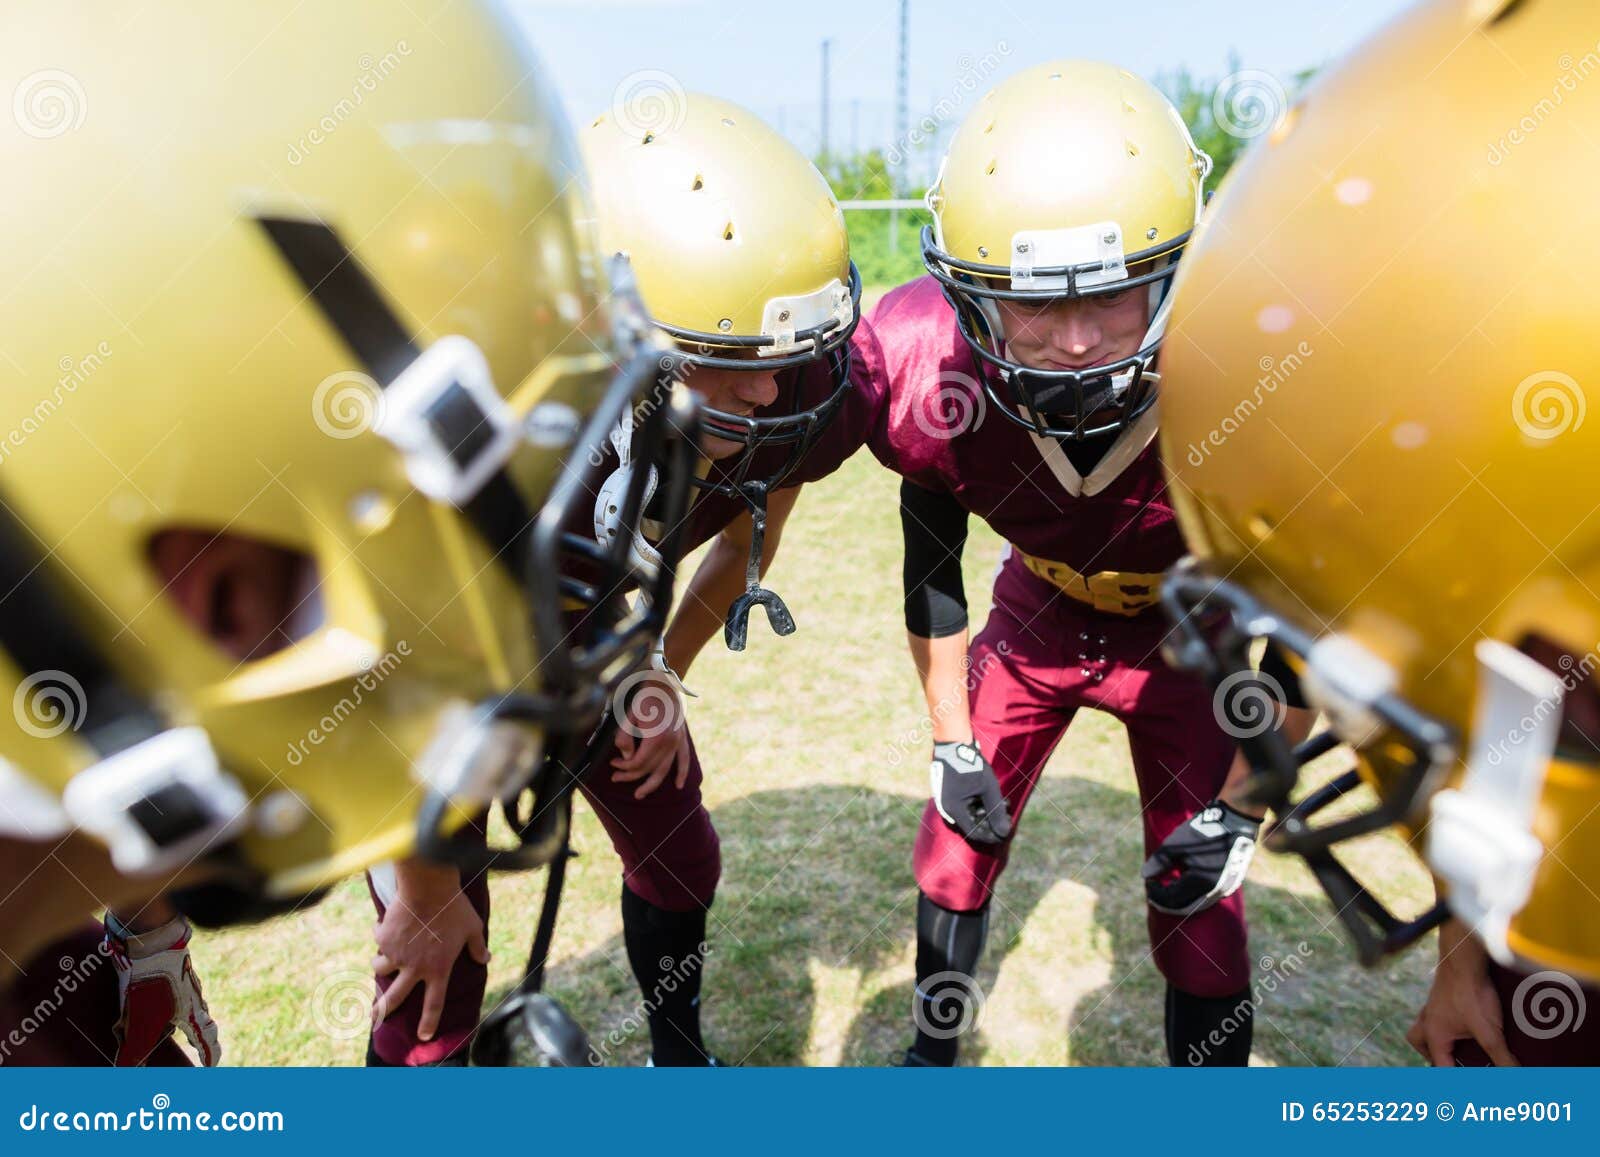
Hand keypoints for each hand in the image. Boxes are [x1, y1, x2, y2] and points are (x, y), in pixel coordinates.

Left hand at [104, 912, 220, 1065]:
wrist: (150, 939)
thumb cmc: (151, 983)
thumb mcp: (141, 1022)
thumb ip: (135, 1051)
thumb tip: (126, 1075)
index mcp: (192, 1015)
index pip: (206, 1040)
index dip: (209, 1055)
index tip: (211, 1066)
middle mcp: (193, 998)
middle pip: (197, 1023)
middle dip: (194, 1038)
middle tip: (193, 1048)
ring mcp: (183, 981)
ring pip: (180, 1006)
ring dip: (169, 1019)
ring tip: (152, 1027)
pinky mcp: (169, 968)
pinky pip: (164, 992)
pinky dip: (153, 1003)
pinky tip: (138, 1001)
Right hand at [372, 859, 488, 1042]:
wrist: (428, 888)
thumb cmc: (454, 907)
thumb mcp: (472, 927)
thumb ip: (477, 946)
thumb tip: (486, 958)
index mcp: (438, 969)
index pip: (434, 1003)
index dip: (428, 1021)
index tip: (423, 1035)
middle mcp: (414, 968)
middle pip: (394, 998)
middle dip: (383, 1011)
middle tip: (374, 1019)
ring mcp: (396, 955)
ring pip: (379, 970)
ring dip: (379, 966)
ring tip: (378, 962)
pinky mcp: (384, 939)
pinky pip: (377, 940)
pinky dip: (379, 934)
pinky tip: (382, 926)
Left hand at [610, 672, 690, 800]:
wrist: (664, 683)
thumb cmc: (644, 698)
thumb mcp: (629, 716)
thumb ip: (624, 738)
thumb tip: (625, 757)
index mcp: (656, 738)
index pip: (638, 762)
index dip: (624, 766)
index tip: (613, 764)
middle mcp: (669, 743)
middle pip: (649, 769)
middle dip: (631, 776)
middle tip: (616, 778)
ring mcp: (678, 742)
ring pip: (664, 770)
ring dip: (651, 783)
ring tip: (640, 794)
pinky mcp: (682, 739)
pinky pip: (683, 760)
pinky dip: (682, 773)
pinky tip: (678, 785)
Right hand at [930, 739, 1011, 845]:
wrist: (953, 743)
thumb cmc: (971, 765)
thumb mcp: (988, 789)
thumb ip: (996, 812)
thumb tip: (1004, 833)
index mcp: (954, 811)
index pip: (974, 834)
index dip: (991, 835)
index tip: (1006, 830)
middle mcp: (946, 810)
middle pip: (972, 825)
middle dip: (991, 822)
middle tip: (1007, 813)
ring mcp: (945, 801)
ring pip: (969, 815)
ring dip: (986, 812)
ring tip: (1002, 802)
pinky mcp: (947, 793)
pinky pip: (964, 806)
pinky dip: (978, 804)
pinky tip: (989, 796)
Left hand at [1142, 800, 1259, 914]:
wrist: (1235, 821)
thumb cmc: (1203, 831)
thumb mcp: (1176, 845)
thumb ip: (1160, 862)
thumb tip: (1145, 876)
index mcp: (1201, 883)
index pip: (1172, 899)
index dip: (1157, 893)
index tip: (1148, 882)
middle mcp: (1215, 891)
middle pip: (1186, 907)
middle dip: (1167, 901)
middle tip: (1153, 893)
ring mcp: (1225, 888)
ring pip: (1198, 904)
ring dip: (1180, 899)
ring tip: (1166, 889)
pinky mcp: (1230, 883)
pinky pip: (1208, 896)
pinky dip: (1193, 895)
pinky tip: (1184, 884)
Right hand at [1405, 919, 1517, 1065]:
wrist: (1464, 959)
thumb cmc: (1471, 994)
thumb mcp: (1489, 1030)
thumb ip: (1501, 1056)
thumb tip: (1515, 1075)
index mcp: (1434, 1034)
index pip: (1439, 1066)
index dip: (1454, 1079)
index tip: (1470, 1087)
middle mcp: (1427, 1020)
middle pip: (1419, 1044)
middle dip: (1433, 1056)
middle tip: (1452, 1062)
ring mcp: (1432, 1005)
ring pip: (1422, 1026)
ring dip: (1434, 1037)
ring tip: (1454, 1042)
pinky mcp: (1440, 994)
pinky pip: (1435, 1013)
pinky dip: (1444, 1022)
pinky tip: (1463, 1020)